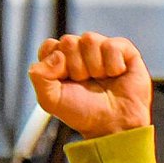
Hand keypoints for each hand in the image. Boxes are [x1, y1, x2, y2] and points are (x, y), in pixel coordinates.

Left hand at [29, 33, 151, 138]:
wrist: (112, 123)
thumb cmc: (81, 112)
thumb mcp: (50, 100)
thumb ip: (40, 77)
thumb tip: (56, 55)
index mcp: (59, 61)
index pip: (49, 46)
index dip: (55, 63)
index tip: (63, 80)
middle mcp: (79, 51)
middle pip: (68, 41)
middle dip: (75, 67)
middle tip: (84, 82)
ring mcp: (101, 48)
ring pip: (89, 39)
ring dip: (94, 66)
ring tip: (100, 80)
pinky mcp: (123, 49)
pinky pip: (112, 45)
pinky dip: (112, 66)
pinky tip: (115, 75)